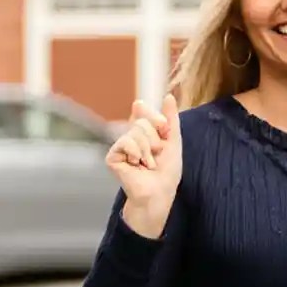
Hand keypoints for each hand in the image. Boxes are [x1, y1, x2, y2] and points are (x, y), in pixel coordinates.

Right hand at [105, 94, 182, 237]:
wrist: (159, 191)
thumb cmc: (167, 171)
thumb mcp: (173, 141)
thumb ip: (171, 118)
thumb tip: (168, 96)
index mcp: (143, 131)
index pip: (143, 110)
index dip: (156, 119)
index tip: (164, 130)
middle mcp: (130, 136)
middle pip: (142, 121)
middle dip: (155, 139)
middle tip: (156, 155)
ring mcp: (120, 146)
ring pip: (135, 131)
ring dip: (148, 150)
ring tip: (148, 164)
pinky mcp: (112, 156)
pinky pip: (125, 142)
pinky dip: (136, 153)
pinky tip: (136, 165)